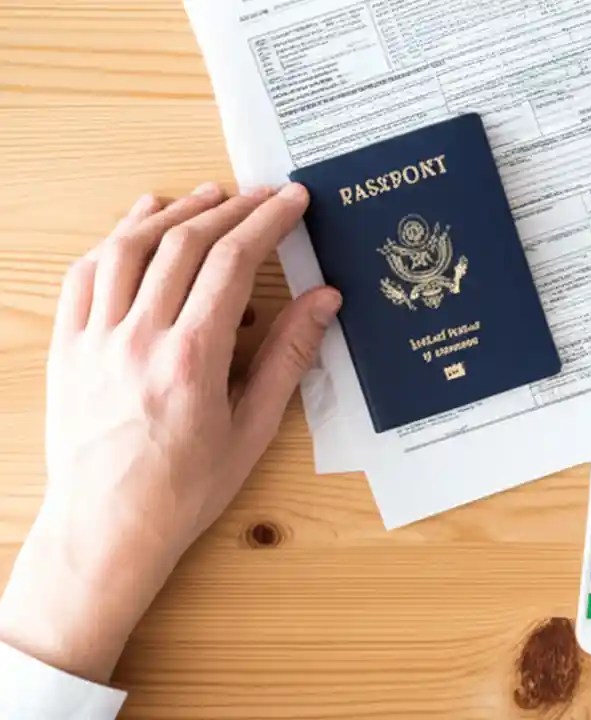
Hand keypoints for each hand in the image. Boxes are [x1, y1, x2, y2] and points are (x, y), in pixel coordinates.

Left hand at [0, 182, 339, 683]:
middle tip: (261, 194)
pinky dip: (114, 240)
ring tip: (206, 196)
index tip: (291, 200)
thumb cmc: (185, 488)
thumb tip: (325, 299)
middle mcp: (137, 340)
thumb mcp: (253, 428)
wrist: (108, 527)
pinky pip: (84, 275)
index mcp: (191, 361)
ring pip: (127, 248)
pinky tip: (139, 227)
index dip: (266, 221)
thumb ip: (288, 356)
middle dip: (229, 208)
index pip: (232, 263)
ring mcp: (94, 340)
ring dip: (171, 213)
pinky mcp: (66, 347)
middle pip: (184, 245)